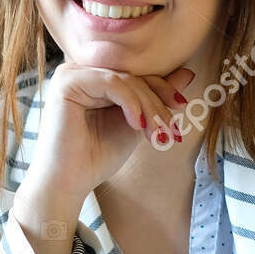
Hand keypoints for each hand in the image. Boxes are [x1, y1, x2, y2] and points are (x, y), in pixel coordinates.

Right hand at [22, 62, 195, 206]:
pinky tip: (137, 126)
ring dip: (148, 108)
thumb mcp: (136, 123)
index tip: (182, 107)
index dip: (162, 89)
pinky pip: (111, 84)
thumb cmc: (97, 156)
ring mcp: (70, 74)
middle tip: (171, 132)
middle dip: (157, 105)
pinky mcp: (66, 83)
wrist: (69, 182)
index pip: (135, 75)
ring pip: (125, 80)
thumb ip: (155, 98)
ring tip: (157, 135)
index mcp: (93, 78)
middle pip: (132, 77)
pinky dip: (131, 104)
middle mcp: (79, 71)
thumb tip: (188, 73)